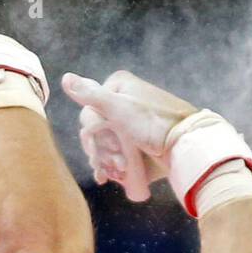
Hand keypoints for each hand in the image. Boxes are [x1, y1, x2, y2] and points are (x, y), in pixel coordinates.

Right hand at [61, 70, 196, 200]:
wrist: (186, 145)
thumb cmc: (154, 123)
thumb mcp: (119, 108)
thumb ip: (91, 95)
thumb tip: (65, 77)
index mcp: (118, 86)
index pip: (89, 109)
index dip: (92, 131)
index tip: (97, 146)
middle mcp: (124, 99)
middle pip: (96, 126)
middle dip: (101, 148)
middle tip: (114, 162)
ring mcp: (131, 119)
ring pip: (105, 140)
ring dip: (107, 157)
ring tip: (119, 170)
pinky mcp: (139, 137)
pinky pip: (118, 148)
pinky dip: (112, 162)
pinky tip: (112, 175)